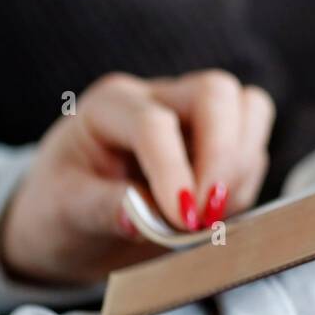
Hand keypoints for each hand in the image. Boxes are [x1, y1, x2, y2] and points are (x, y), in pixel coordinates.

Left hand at [0, 71, 274, 283]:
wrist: (71, 223)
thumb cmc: (59, 212)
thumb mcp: (63, 214)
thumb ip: (102, 210)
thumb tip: (143, 216)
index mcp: (109, 106)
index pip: (154, 123)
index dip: (173, 171)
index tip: (183, 221)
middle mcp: (158, 98)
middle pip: (215, 92)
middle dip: (223, 154)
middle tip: (208, 214)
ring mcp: (194, 116)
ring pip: (249, 107)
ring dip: (242, 163)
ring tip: (214, 215)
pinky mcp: (222, 142)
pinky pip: (255, 147)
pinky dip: (246, 182)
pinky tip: (217, 215)